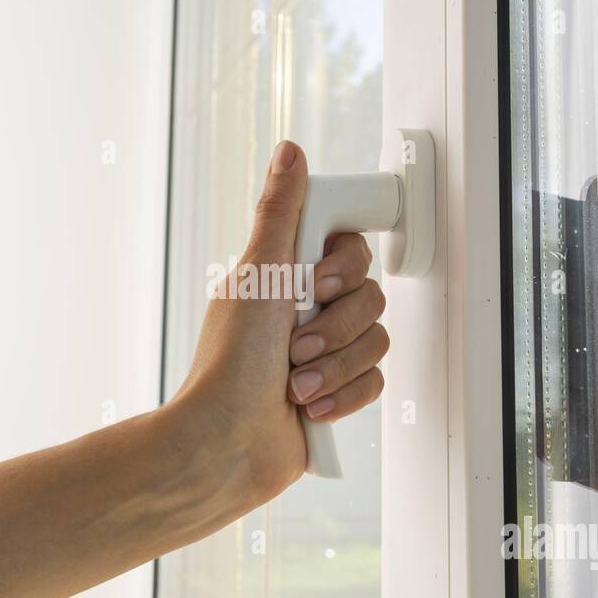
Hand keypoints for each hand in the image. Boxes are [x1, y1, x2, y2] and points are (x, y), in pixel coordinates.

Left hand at [174, 141, 388, 508]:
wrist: (222, 446)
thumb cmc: (228, 364)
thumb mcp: (257, 276)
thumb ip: (281, 213)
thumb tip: (290, 151)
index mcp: (285, 277)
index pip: (348, 249)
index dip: (342, 269)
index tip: (317, 284)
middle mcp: (305, 311)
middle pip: (369, 296)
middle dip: (335, 328)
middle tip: (294, 345)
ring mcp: (323, 354)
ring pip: (376, 341)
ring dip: (336, 367)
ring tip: (294, 385)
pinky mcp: (337, 393)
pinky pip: (375, 381)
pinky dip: (344, 397)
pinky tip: (309, 410)